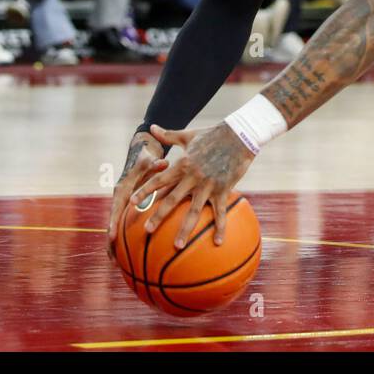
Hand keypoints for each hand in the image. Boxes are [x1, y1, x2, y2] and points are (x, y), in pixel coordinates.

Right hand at [106, 131, 162, 259]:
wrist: (140, 160)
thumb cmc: (147, 160)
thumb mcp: (150, 160)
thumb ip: (155, 164)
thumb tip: (163, 163)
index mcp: (121, 190)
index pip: (115, 209)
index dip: (112, 222)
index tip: (111, 235)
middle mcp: (118, 201)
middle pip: (111, 224)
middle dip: (110, 242)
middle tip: (111, 258)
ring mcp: (121, 208)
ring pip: (116, 230)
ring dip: (115, 247)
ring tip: (117, 266)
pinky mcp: (127, 213)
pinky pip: (124, 229)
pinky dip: (125, 242)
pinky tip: (130, 258)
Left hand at [130, 124, 253, 247]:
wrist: (240, 135)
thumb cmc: (212, 134)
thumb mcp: (188, 135)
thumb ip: (168, 134)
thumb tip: (151, 127)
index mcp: (182, 164)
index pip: (159, 180)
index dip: (145, 191)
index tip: (133, 202)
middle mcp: (193, 177)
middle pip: (172, 200)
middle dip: (158, 216)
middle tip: (147, 231)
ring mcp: (208, 185)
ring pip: (193, 211)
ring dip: (184, 230)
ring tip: (176, 246)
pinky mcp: (223, 190)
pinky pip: (220, 213)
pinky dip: (219, 228)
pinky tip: (217, 242)